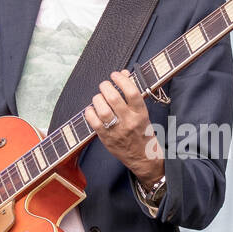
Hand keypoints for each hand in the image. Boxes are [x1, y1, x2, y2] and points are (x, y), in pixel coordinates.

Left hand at [84, 69, 163, 184]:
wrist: (143, 157)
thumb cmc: (142, 133)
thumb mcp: (143, 113)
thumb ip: (133, 94)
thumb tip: (124, 74)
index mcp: (141, 113)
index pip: (131, 92)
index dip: (121, 80)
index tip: (116, 75)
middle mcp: (129, 121)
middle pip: (113, 98)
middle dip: (105, 87)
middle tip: (104, 86)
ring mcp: (117, 130)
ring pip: (102, 109)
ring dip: (97, 99)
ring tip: (99, 98)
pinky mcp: (106, 138)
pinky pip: (94, 122)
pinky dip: (89, 112)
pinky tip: (92, 110)